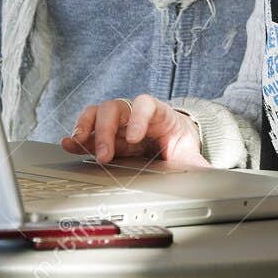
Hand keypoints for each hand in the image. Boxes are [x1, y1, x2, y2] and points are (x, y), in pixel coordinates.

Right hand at [61, 94, 209, 167]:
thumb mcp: (188, 150)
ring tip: (79, 143)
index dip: (139, 118)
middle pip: (116, 108)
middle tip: (105, 154)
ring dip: (87, 128)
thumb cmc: (177, 139)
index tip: (135, 137)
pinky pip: (88, 129)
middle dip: (108, 130)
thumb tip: (208, 173)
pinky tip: (69, 144)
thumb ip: (196, 161)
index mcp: (157, 113)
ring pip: (97, 114)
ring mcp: (118, 122)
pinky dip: (78, 136)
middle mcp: (134, 113)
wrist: (170, 137)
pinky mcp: (106, 134)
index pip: (146, 105)